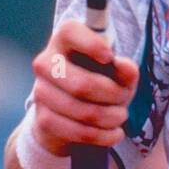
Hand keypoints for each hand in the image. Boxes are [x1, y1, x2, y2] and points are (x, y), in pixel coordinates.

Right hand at [30, 19, 138, 155]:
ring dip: (112, 118)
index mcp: (64, 40)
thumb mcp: (116, 71)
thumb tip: (127, 68)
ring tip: (120, 115)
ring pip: (85, 112)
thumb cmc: (99, 79)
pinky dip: (104, 136)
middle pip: (83, 85)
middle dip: (114, 96)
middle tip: (125, 97)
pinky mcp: (43, 119)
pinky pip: (80, 132)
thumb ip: (124, 68)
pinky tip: (114, 133)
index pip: (70, 32)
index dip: (91, 44)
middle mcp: (46, 62)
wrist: (69, 112)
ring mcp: (41, 91)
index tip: (109, 57)